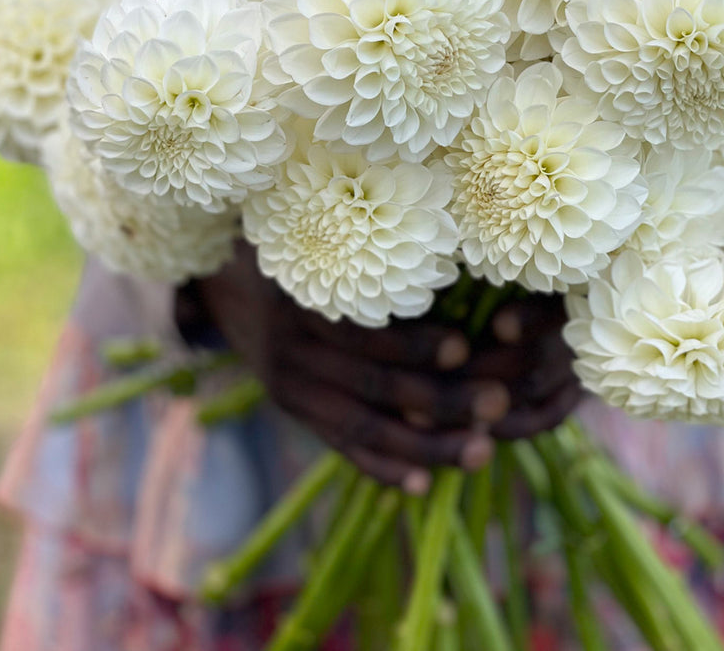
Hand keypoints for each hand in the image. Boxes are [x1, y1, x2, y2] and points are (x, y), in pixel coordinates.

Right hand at [192, 244, 582, 490]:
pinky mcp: (295, 410)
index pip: (362, 331)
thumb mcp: (316, 237)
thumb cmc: (295, 246)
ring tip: (481, 452)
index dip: (413, 342)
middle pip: (372, 385)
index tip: (465, 346)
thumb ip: (363, 248)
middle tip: (498, 404)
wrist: (225, 284)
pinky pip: (340, 446)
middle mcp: (292, 351)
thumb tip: (449, 242)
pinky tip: (424, 485)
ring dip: (426, 446)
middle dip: (440, 399)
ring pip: (363, 427)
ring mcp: (291, 388)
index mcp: (300, 301)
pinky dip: (381, 468)